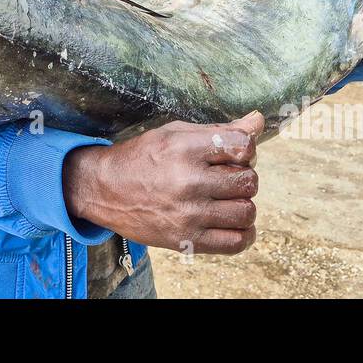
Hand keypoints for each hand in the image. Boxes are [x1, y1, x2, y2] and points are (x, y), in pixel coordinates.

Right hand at [63, 111, 262, 254]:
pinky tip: (234, 222)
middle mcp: (188, 182)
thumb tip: (258, 121)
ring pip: (247, 211)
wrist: (104, 189)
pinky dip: (244, 233)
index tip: (234, 154)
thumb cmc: (143, 156)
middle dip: (244, 176)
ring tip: (228, 199)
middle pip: (249, 181)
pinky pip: (235, 242)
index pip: (243, 147)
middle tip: (228, 176)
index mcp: (186, 149)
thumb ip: (219, 129)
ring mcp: (188, 214)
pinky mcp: (186, 240)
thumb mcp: (176, 133)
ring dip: (244, 204)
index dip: (246, 149)